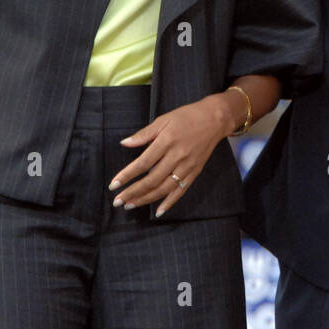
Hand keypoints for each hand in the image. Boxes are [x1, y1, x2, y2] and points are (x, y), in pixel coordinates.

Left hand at [108, 95, 233, 216]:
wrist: (215, 119)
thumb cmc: (187, 117)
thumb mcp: (163, 119)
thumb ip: (144, 134)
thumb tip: (124, 143)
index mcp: (167, 141)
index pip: (143, 163)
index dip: (127, 175)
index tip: (113, 185)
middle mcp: (177, 156)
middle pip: (152, 180)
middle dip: (133, 192)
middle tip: (117, 201)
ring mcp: (187, 166)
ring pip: (164, 188)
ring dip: (146, 199)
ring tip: (130, 205)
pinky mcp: (195, 172)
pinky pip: (181, 191)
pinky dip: (169, 203)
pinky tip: (158, 211)